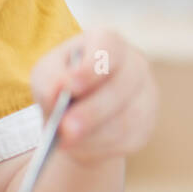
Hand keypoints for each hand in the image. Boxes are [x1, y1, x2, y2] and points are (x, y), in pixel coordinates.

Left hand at [29, 28, 156, 166]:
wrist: (77, 115)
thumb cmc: (62, 86)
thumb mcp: (46, 76)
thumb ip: (49, 80)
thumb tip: (58, 92)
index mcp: (108, 43)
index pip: (109, 47)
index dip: (93, 67)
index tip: (70, 86)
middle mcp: (134, 64)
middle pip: (121, 86)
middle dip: (91, 111)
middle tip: (65, 129)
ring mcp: (145, 95)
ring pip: (127, 118)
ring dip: (93, 134)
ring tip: (65, 143)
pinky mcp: (146, 125)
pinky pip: (128, 139)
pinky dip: (101, 147)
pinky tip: (81, 148)